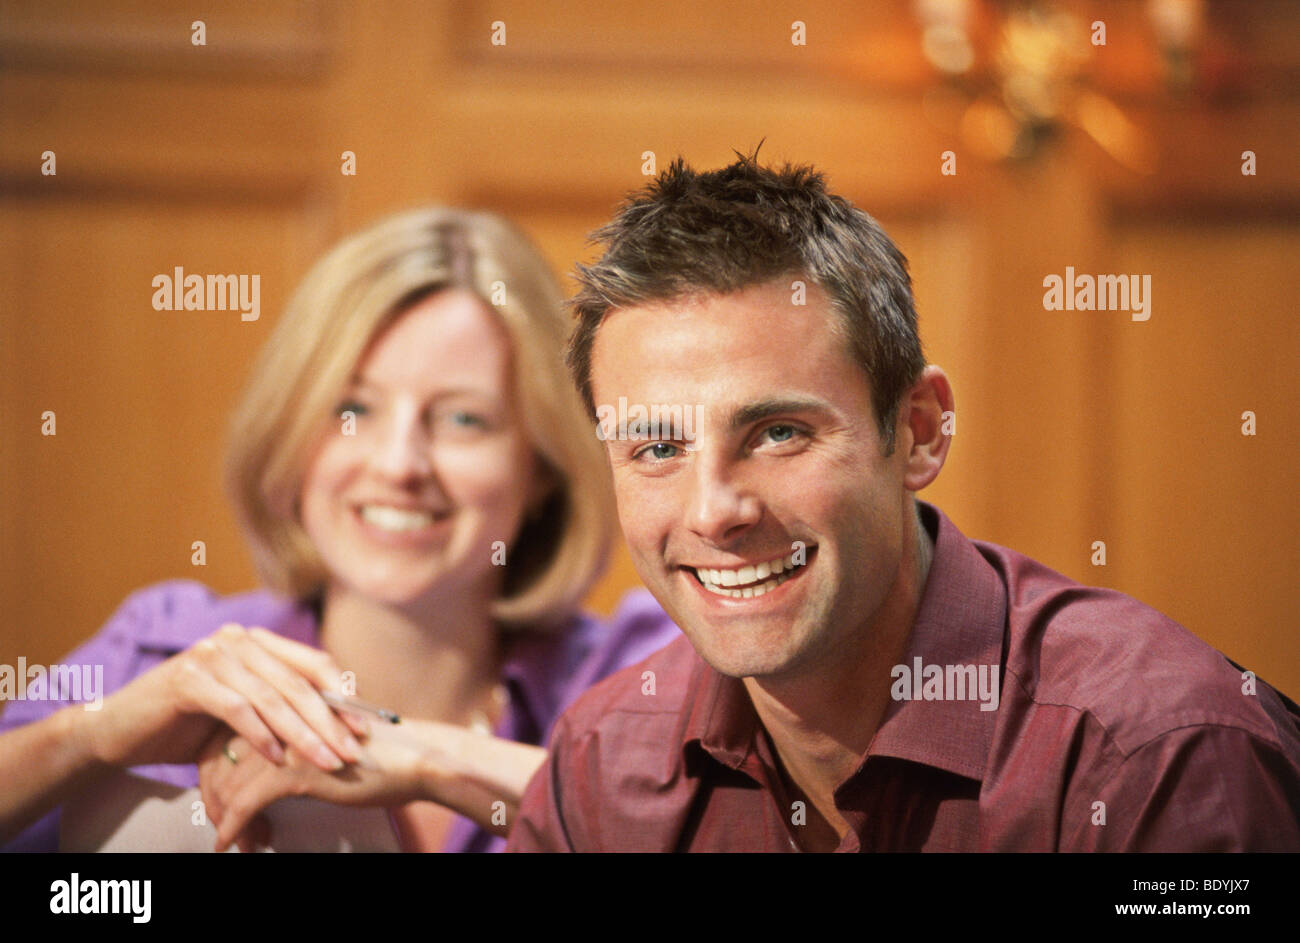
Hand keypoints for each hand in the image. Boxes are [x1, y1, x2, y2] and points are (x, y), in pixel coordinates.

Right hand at [76, 624, 366, 773]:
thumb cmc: (185, 726)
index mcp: (256, 643)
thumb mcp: (241, 715)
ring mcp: (212, 655)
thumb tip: (337, 729)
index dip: (343, 696)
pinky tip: (277, 758)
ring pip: (272, 697)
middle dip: (331, 721)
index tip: (366, 728)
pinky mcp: (189, 679)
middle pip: (298, 683)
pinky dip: (260, 734)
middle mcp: (237, 640)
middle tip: (353, 751)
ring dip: (304, 733)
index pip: (313, 665)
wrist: (119, 731)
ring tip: (326, 761)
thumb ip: (279, 710)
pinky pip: (236, 708)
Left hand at [197, 720, 432, 851]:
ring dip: (222, 818)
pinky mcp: (298, 770)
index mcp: (283, 708)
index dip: (212, 771)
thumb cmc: (375, 754)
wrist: (412, 758)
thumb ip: (292, 745)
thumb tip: (260, 773)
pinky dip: (232, 826)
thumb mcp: (323, 741)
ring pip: (227, 783)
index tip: (216, 799)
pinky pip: (246, 802)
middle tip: (220, 824)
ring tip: (231, 840)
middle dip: (211, 797)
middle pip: (216, 758)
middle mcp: (279, 719)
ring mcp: (287, 743)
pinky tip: (227, 842)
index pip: (224, 736)